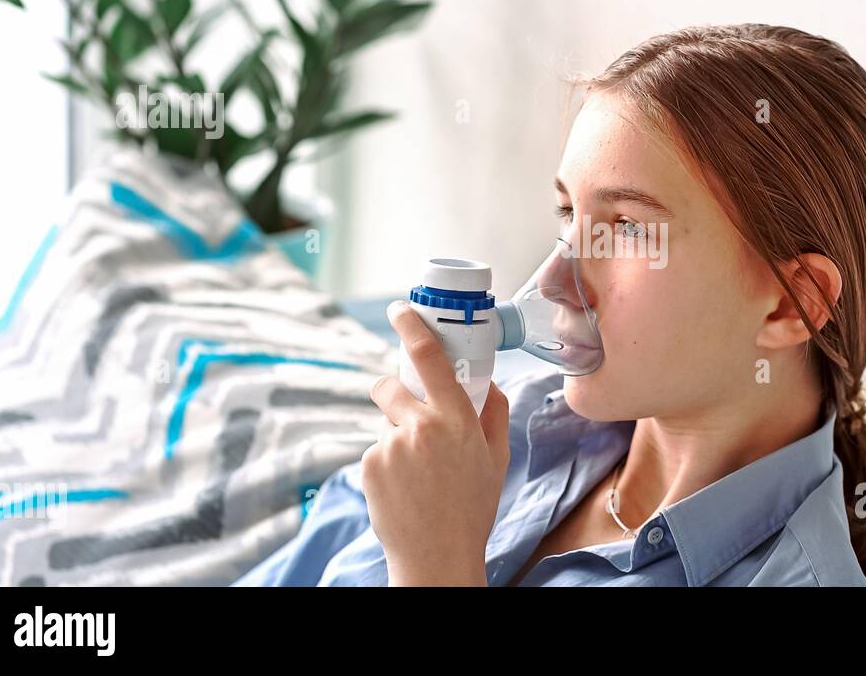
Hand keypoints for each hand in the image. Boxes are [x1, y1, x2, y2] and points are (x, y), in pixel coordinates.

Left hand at [362, 301, 510, 585]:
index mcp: (456, 420)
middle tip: (411, 420)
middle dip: (395, 393)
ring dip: (395, 435)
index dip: (412, 327)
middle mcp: (420, 428)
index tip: (401, 310)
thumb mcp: (497, 458)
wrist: (436, 555)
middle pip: (389, 386)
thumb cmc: (472, 508)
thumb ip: (493, 413)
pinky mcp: (369, 466)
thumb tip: (485, 382)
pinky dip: (386, 463)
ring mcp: (390, 447)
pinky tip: (403, 488)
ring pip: (384, 423)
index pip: (429, 358)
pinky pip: (375, 449)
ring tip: (416, 474)